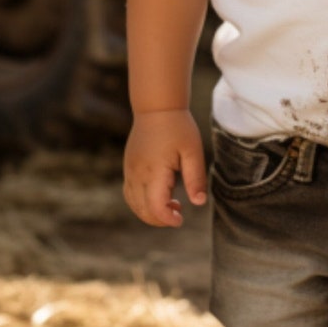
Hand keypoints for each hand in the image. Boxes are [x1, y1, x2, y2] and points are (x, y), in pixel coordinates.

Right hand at [123, 109, 206, 226]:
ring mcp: (130, 171)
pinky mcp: (128, 167)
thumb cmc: (178, 127)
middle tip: (178, 212)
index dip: (167, 219)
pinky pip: (129, 193)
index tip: (181, 219)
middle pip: (143, 210)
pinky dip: (141, 202)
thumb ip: (195, 178)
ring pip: (133, 203)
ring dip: (149, 212)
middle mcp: (137, 174)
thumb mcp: (193, 151)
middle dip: (160, 219)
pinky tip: (158, 195)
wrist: (157, 107)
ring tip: (171, 204)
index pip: (155, 207)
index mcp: (154, 171)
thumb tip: (199, 203)